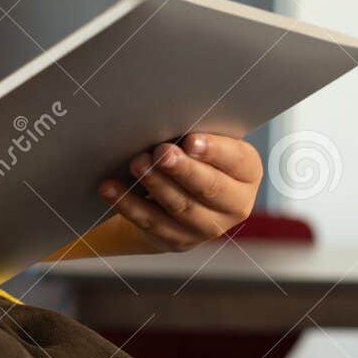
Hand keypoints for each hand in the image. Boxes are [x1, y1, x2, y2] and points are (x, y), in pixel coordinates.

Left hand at [96, 131, 260, 252]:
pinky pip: (152, 223)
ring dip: (156, 185)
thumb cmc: (191, 154)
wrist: (175, 193)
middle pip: (209, 188)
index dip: (215, 151)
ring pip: (181, 207)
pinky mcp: (179, 240)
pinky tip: (110, 188)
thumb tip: (169, 117)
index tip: (191, 141)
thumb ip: (195, 132)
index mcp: (247, 173)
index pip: (237, 161)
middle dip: (183, 169)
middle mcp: (235, 204)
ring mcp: (208, 227)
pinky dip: (128, 205)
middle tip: (160, 152)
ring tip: (136, 165)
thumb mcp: (201, 140)